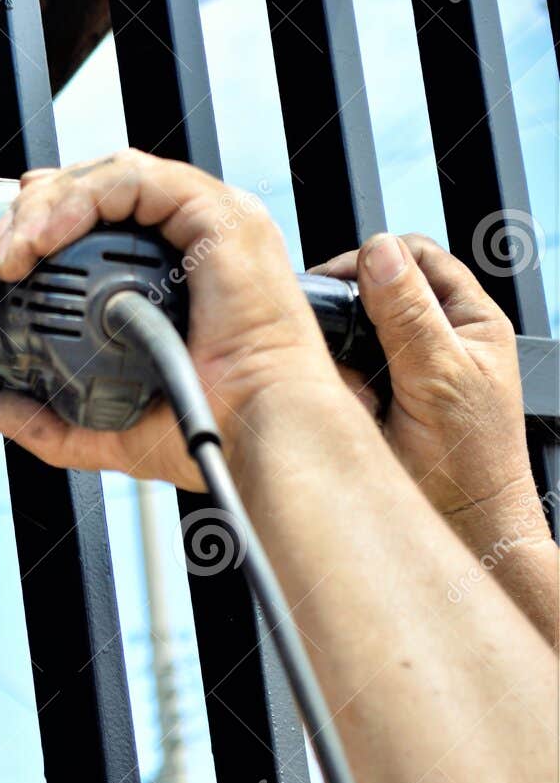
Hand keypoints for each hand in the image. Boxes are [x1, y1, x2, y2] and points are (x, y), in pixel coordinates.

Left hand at [0, 149, 354, 488]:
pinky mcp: (219, 214)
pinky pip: (138, 179)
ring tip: (16, 251)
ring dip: (50, 203)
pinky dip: (83, 197)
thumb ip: (51, 420)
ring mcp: (208, 221)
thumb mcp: (110, 424)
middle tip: (1, 257)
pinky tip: (48, 238)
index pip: (97, 218)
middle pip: (97, 190)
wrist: (254, 434)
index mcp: (171, 272)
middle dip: (35, 212)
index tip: (3, 257)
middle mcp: (190, 239)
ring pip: (112, 174)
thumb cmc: (209, 426)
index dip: (42, 222)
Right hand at [309, 233, 554, 637]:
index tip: (330, 280)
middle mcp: (439, 337)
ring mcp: (408, 366)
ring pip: (359, 326)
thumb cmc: (469, 466)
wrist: (462, 530)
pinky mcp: (382, 394)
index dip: (371, 258)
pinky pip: (346, 364)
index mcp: (469, 320)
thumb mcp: (439, 377)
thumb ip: (410, 315)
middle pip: (380, 286)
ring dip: (336, 336)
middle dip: (345, 297)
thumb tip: (379, 253)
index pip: (414, 256)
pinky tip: (324, 381)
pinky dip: (331, 367)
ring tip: (317, 351)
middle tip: (313, 315)